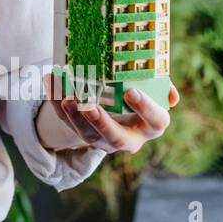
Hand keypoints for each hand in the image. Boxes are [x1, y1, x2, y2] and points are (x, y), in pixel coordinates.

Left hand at [39, 72, 178, 153]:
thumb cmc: (140, 95)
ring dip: (74, 116)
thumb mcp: (154, 90)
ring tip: (66, 97)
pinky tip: (50, 81)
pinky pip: (66, 121)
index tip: (131, 91)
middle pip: (115, 137)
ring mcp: (103, 139)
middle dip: (101, 122)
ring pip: (86, 134)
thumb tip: (172, 97)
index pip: (155, 121)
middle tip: (89, 106)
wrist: (118, 110)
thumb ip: (163, 87)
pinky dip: (55, 102)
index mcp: (151, 126)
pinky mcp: (81, 133)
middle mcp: (128, 138)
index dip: (145, 108)